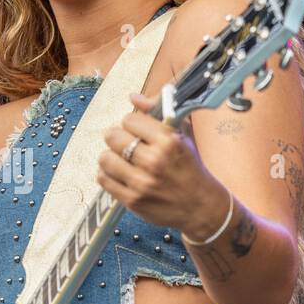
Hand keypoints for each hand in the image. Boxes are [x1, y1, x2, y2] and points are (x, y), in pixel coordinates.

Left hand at [97, 91, 228, 237]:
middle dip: (117, 138)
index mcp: (168, 141)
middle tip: (125, 144)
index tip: (137, 131)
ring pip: (105, 158)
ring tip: (121, 160)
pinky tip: (120, 174)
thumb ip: (158, 111)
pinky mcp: (132, 200)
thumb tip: (133, 97)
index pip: (129, 120)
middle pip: (113, 137)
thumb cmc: (190, 167)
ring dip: (110, 157)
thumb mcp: (182, 134)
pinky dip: (108, 175)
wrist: (200, 205)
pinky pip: (103, 179)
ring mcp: (142, 182)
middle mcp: (154, 161)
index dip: (131, 124)